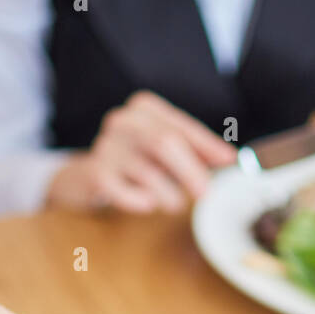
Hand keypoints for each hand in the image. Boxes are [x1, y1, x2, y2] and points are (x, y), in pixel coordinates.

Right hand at [46, 91, 236, 213]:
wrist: (85, 178)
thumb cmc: (134, 163)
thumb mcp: (164, 152)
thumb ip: (195, 152)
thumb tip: (229, 158)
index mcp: (144, 109)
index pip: (181, 126)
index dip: (207, 145)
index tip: (228, 160)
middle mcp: (123, 121)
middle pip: (165, 143)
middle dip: (190, 171)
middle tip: (205, 193)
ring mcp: (106, 145)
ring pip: (148, 172)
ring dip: (168, 194)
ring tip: (172, 203)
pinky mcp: (95, 173)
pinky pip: (125, 192)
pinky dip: (141, 202)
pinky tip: (146, 204)